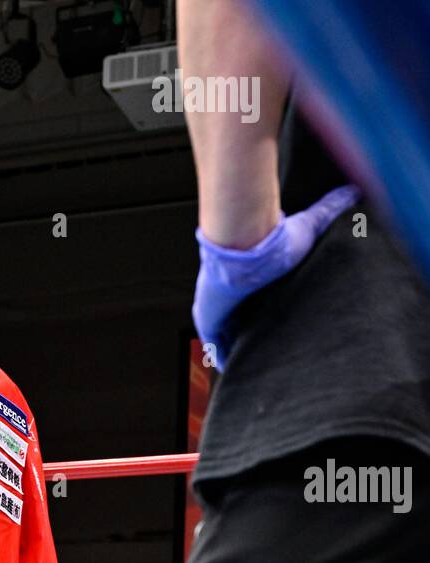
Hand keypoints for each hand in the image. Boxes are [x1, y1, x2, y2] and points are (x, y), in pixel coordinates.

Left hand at [193, 184, 359, 368]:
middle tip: (276, 357)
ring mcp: (217, 311)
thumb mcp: (308, 226)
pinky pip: (218, 348)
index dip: (267, 323)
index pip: (256, 309)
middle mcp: (230, 298)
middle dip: (257, 341)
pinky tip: (242, 369)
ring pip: (231, 339)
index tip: (282, 337)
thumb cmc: (273, 236)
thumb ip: (328, 211)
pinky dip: (228, 358)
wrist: (248, 243)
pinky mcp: (208, 322)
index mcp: (248, 284)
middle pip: (243, 327)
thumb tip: (354, 192)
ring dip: (244, 352)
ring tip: (263, 368)